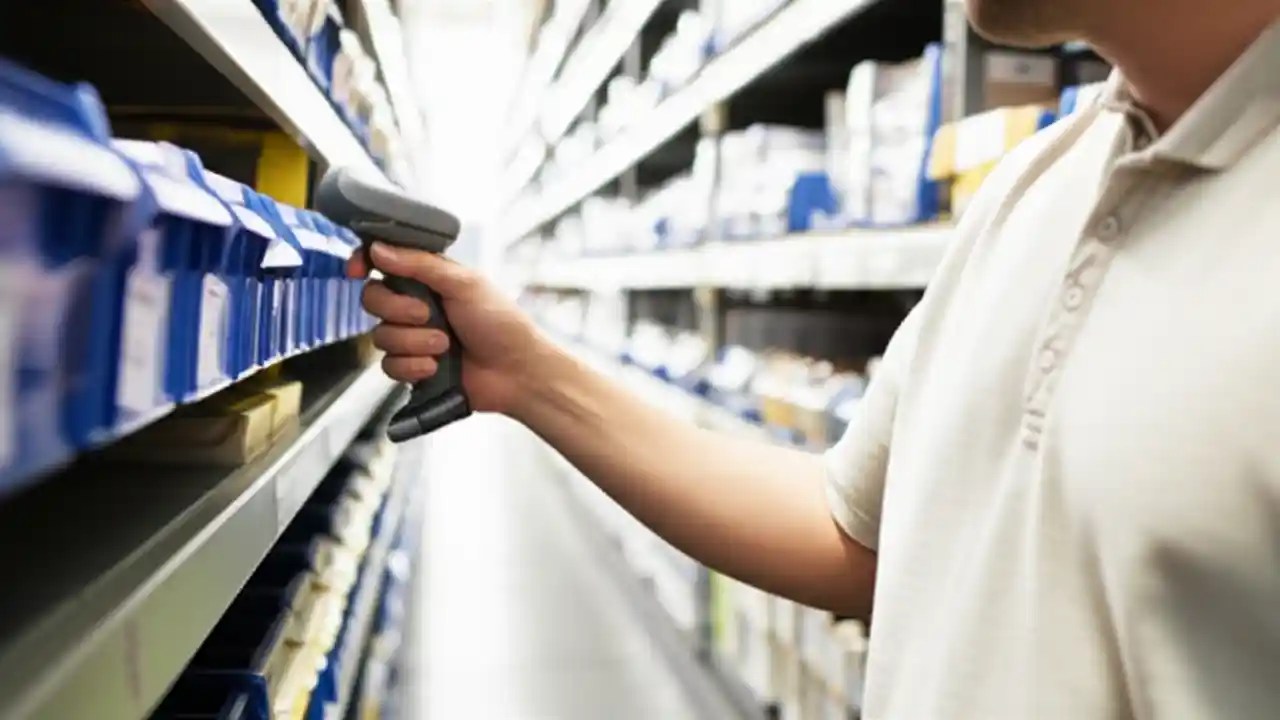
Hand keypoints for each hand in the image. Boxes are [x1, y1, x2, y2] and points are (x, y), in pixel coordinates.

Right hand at [348, 242, 548, 416]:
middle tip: (427, 315)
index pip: (384, 263)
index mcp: (428, 278)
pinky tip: (435, 368)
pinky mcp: (414, 367)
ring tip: (444, 346)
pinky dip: (412, 366)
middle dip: (396, 309)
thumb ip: (420, 265)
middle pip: (373, 299)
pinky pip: (389, 366)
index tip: (359, 270)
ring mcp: (413, 337)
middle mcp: (416, 305)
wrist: (516, 372)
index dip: (365, 263)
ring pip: (381, 336)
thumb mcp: (464, 284)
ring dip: (413, 342)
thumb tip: (378, 249)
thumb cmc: (500, 322)